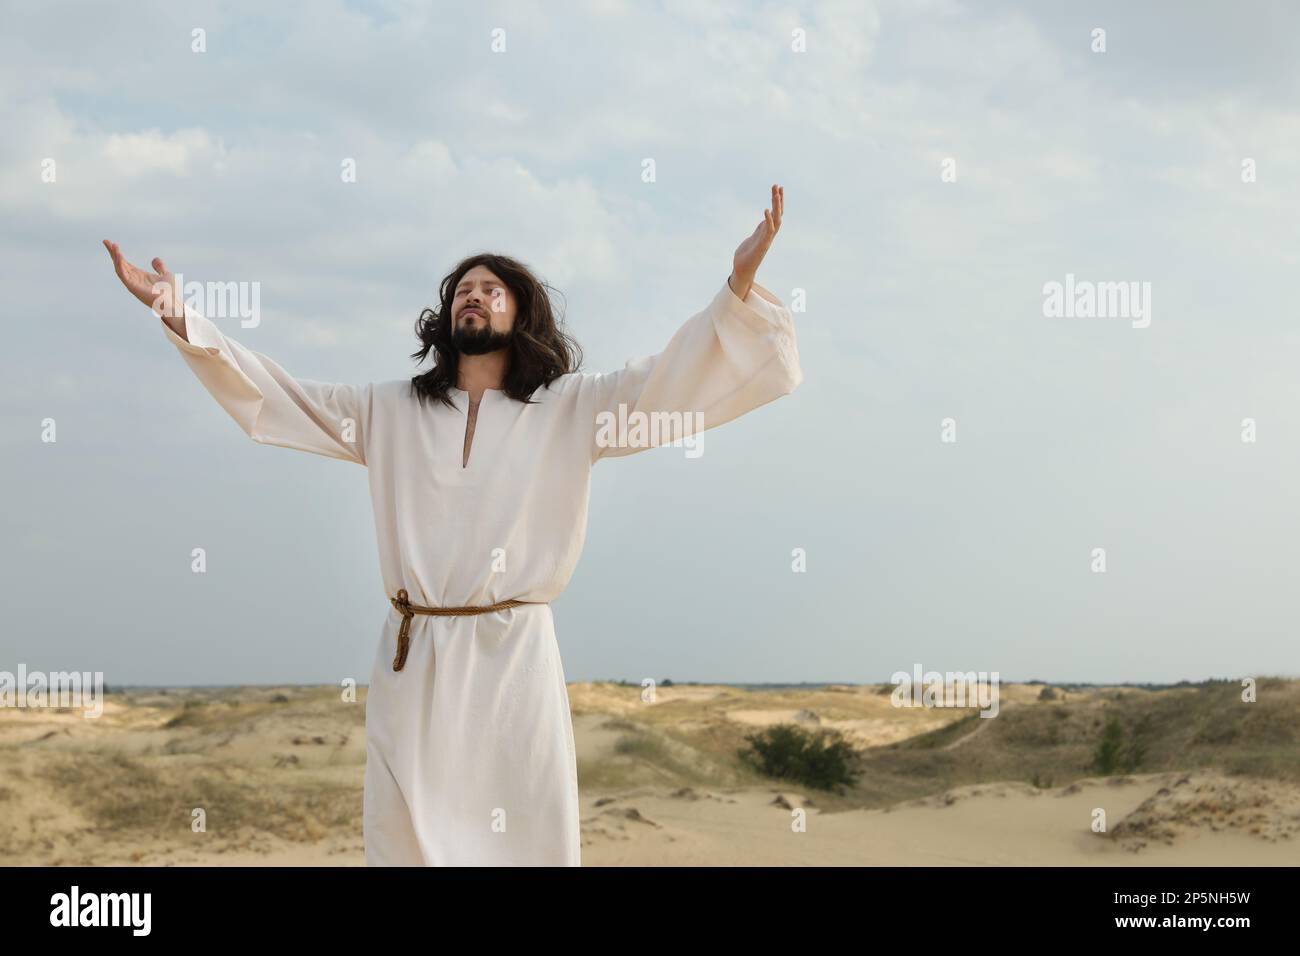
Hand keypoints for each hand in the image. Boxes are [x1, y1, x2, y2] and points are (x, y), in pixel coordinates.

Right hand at [102, 239, 182, 318]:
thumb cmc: (170, 293)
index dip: (118, 254)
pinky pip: (123, 275)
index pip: (124, 263)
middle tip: (106, 241)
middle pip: (119, 264)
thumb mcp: (166, 274)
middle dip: (112, 253)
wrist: (173, 302)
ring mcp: (132, 283)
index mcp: (139, 275)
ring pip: (119, 268)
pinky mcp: (133, 287)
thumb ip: (160, 267)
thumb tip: (154, 259)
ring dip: (115, 257)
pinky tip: (118, 256)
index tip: (112, 243)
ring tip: (113, 246)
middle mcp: (133, 279)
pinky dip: (120, 265)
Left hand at [729, 184, 782, 299]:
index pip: (775, 213)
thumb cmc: (746, 256)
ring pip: (775, 220)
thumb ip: (759, 230)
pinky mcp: (762, 245)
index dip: (777, 201)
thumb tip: (763, 223)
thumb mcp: (753, 238)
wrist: (742, 270)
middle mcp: (769, 234)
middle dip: (778, 200)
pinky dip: (768, 220)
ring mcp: (767, 239)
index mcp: (766, 231)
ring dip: (776, 207)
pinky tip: (766, 210)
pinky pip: (768, 231)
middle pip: (777, 214)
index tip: (777, 188)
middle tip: (777, 185)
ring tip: (775, 193)